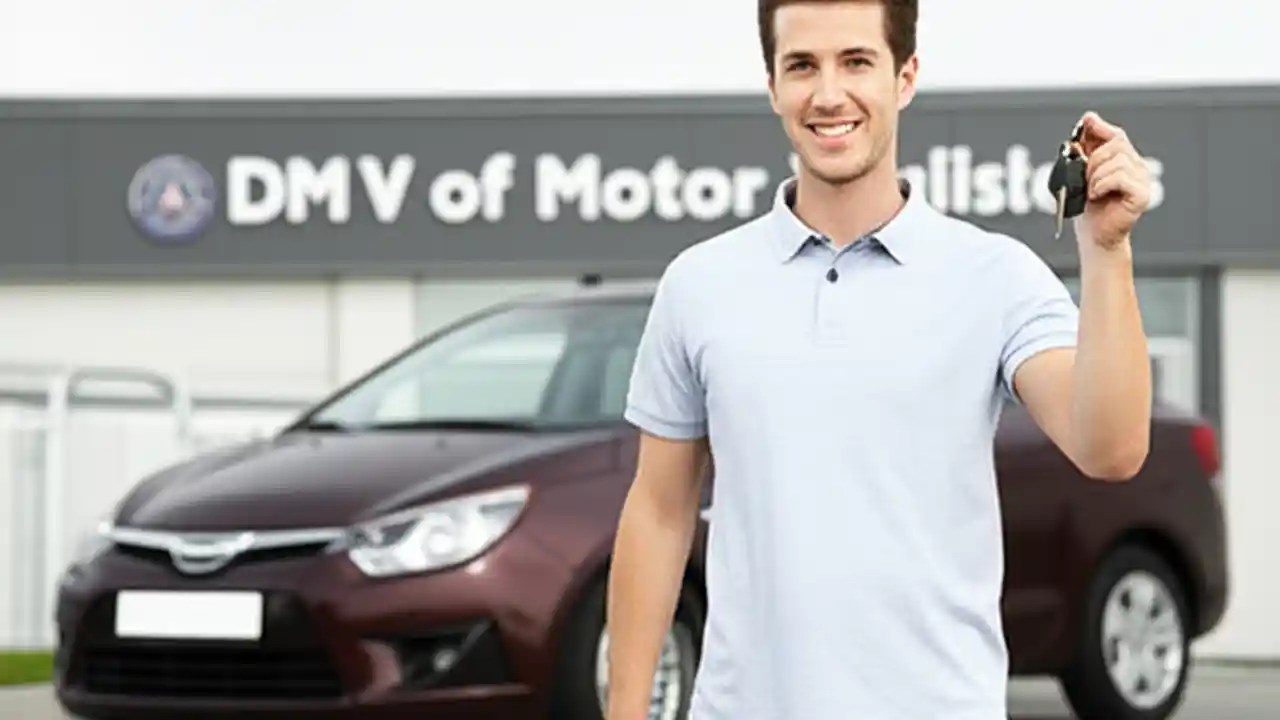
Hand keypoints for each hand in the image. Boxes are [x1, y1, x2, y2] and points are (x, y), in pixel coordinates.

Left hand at [1071, 111, 1152, 251]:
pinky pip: (1120, 177)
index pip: (1116, 135)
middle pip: (1116, 145)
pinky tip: (1096, 195)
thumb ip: (1086, 147)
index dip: (1100, 128)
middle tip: (1084, 178)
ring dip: (1095, 176)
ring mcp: (1143, 180)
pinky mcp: (1142, 195)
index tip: (1085, 122)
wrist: (1094, 234)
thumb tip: (1089, 119)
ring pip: (1117, 161)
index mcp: (1125, 160)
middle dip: (1093, 160)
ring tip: (1091, 190)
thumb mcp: (1082, 171)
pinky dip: (1102, 184)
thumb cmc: (1088, 206)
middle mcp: (1138, 167)